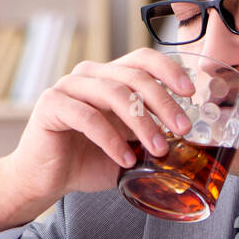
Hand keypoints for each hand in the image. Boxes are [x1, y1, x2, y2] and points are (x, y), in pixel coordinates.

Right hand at [0, 48, 197, 231]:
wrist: (47, 179)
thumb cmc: (89, 160)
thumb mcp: (131, 147)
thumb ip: (154, 137)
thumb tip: (192, 143)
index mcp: (110, 77)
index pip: (143, 58)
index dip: (169, 69)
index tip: (190, 92)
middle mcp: (89, 76)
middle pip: (134, 76)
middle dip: (164, 103)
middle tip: (183, 130)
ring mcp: (68, 87)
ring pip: (114, 93)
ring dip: (142, 123)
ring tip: (158, 150)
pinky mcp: (51, 105)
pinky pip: (88, 117)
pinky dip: (111, 140)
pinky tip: (125, 159)